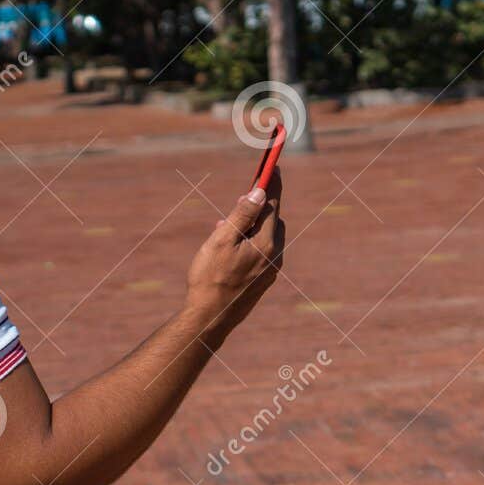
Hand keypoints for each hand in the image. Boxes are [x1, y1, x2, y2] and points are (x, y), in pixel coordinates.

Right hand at [183, 167, 284, 342]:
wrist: (210, 319)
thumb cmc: (210, 278)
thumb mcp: (221, 241)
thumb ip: (241, 215)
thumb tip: (259, 191)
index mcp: (265, 244)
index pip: (272, 205)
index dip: (271, 183)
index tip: (272, 165)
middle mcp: (274, 256)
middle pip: (272, 220)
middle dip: (260, 206)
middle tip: (243, 195)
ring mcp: (270, 270)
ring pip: (267, 237)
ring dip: (253, 226)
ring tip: (227, 225)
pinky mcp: (263, 280)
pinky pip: (262, 252)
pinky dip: (252, 242)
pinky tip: (231, 247)